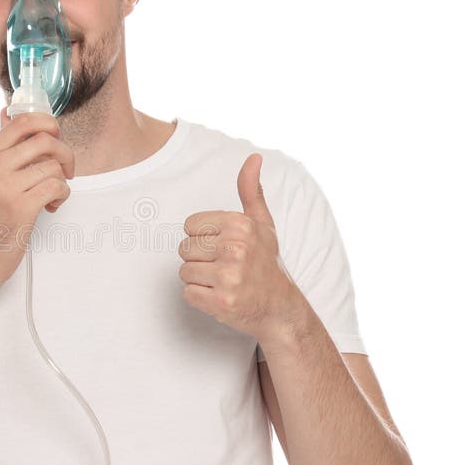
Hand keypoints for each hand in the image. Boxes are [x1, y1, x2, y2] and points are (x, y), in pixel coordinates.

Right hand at [0, 106, 74, 288]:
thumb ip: (1, 146)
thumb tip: (7, 112)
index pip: (23, 122)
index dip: (49, 124)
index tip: (56, 138)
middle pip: (46, 140)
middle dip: (65, 153)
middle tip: (65, 169)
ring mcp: (6, 186)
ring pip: (54, 166)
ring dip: (62, 181)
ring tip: (52, 195)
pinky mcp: (21, 207)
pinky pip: (57, 187)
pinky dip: (62, 196)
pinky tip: (51, 206)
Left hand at [178, 153, 301, 340]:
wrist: (279, 307)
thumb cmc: (265, 263)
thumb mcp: (262, 223)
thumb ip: (251, 191)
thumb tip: (253, 157)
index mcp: (241, 225)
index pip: (189, 225)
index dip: (202, 238)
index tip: (223, 247)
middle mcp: (236, 248)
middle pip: (184, 248)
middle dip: (200, 259)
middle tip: (224, 267)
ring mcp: (229, 276)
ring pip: (184, 271)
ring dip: (199, 279)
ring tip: (222, 281)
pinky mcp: (222, 301)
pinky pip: (188, 293)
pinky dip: (200, 298)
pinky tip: (220, 296)